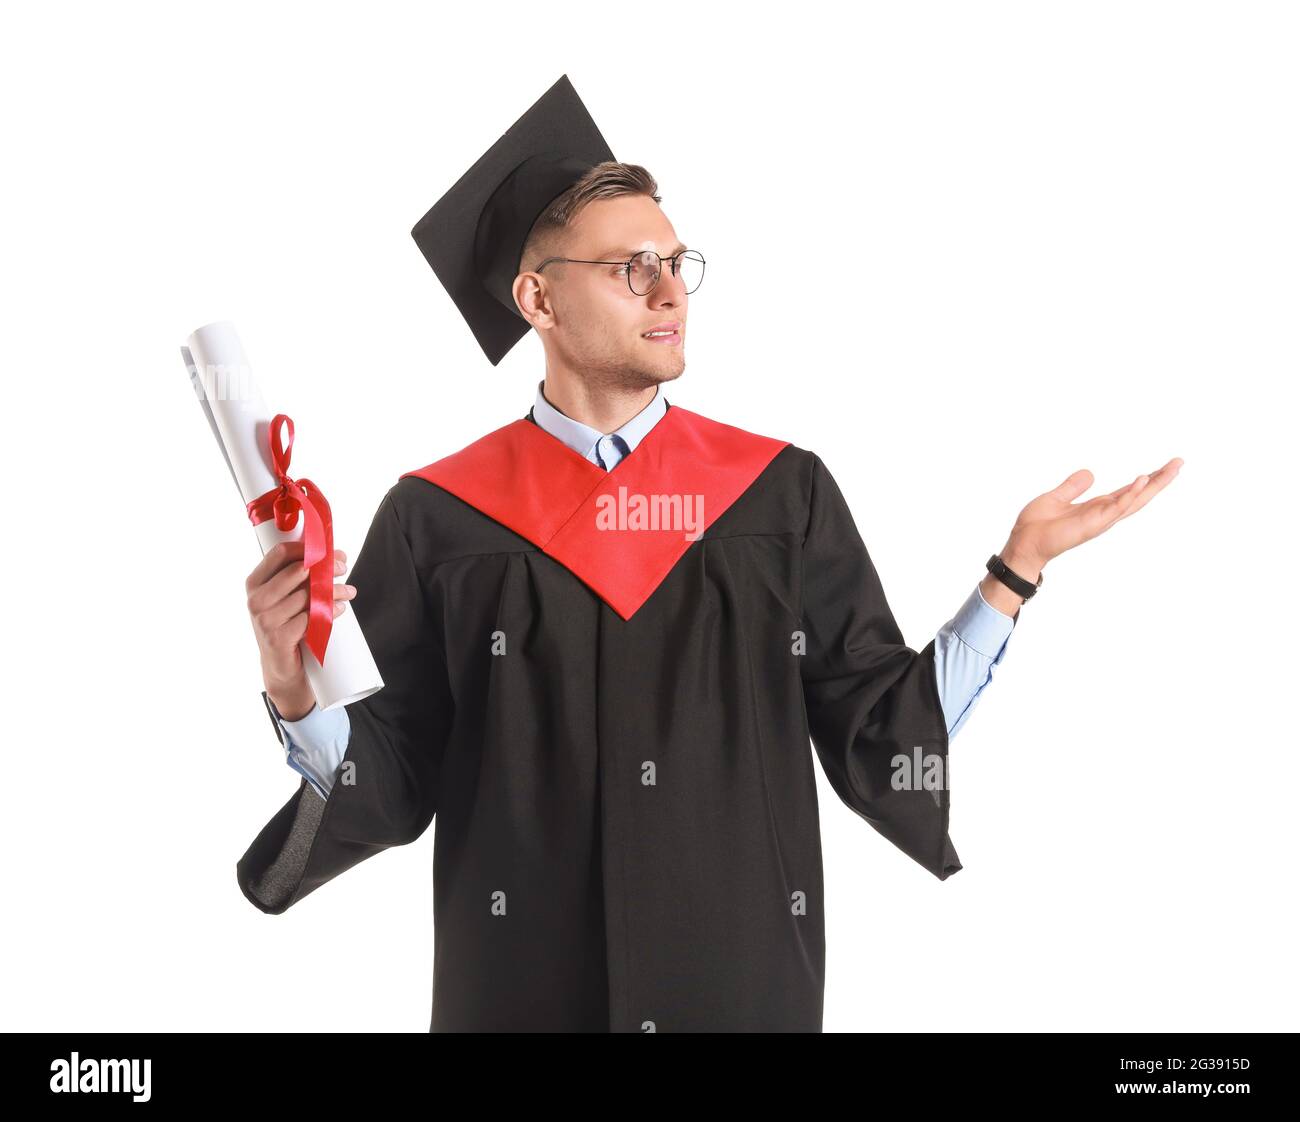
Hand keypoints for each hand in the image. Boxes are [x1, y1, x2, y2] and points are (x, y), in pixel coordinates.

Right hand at [246, 542, 354, 719]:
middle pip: (298, 571)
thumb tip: (337, 554)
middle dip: (326, 566)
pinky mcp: (278, 638)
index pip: (280, 553)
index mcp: (255, 583)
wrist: (282, 668)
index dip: (308, 548)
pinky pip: (311, 618)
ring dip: (334, 591)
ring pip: (308, 595)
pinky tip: (340, 609)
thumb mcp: (286, 598)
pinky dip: (330, 611)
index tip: (330, 551)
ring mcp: (265, 620)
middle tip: (344, 568)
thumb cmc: (287, 626)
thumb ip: (300, 577)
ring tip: (349, 592)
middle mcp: (256, 599)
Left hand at [1000, 457, 1184, 576]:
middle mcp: (1104, 514)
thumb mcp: (1057, 497)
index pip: (1128, 491)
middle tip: (1180, 463)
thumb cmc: (1037, 525)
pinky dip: (1131, 494)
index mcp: (1097, 507)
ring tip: (1173, 468)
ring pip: (1135, 500)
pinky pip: (1117, 507)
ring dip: (1155, 484)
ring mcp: (1101, 519)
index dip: (1147, 480)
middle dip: (1160, 481)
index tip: (1165, 467)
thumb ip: (1073, 486)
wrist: (1024, 542)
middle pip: (1139, 495)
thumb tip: (1090, 473)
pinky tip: (1143, 479)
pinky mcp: (1093, 523)